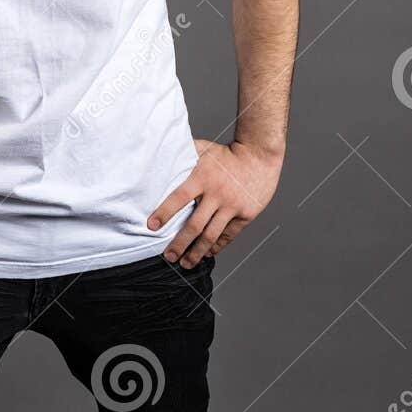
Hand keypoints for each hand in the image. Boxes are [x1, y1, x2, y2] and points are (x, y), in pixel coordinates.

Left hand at [147, 136, 283, 267]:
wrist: (259, 155)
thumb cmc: (226, 153)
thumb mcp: (203, 148)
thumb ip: (183, 154)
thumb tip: (159, 154)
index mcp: (202, 177)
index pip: (179, 197)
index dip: (165, 212)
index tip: (152, 226)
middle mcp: (217, 193)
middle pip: (195, 225)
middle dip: (179, 244)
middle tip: (168, 257)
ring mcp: (232, 206)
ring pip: (212, 235)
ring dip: (197, 252)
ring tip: (186, 263)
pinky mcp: (246, 214)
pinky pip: (229, 235)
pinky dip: (217, 246)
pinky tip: (207, 253)